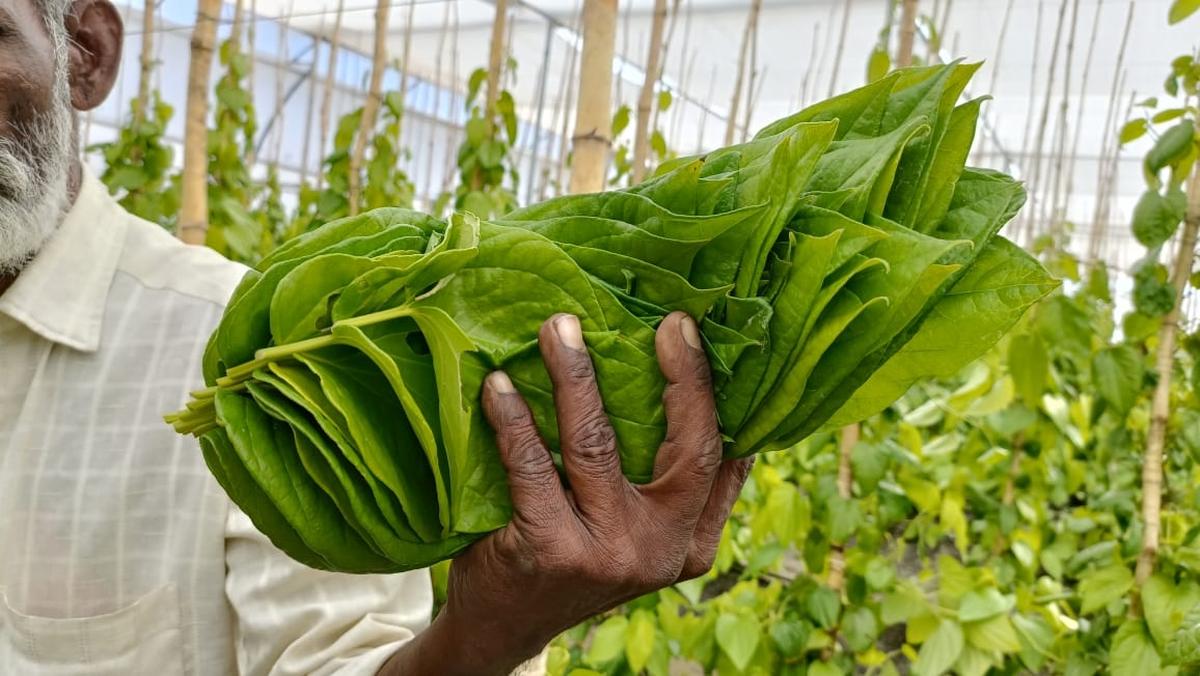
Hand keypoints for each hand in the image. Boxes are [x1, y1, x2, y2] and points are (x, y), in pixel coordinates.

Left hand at [380, 312, 752, 674]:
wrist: (505, 625)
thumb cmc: (573, 553)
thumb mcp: (636, 531)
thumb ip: (669, 483)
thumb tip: (695, 390)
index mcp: (691, 540)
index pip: (721, 455)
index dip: (706, 388)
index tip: (686, 330)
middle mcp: (661, 551)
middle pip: (688, 447)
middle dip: (679, 375)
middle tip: (662, 321)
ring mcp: (608, 554)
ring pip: (597, 443)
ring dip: (574, 375)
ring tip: (557, 329)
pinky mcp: (552, 550)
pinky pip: (531, 465)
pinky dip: (513, 419)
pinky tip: (499, 386)